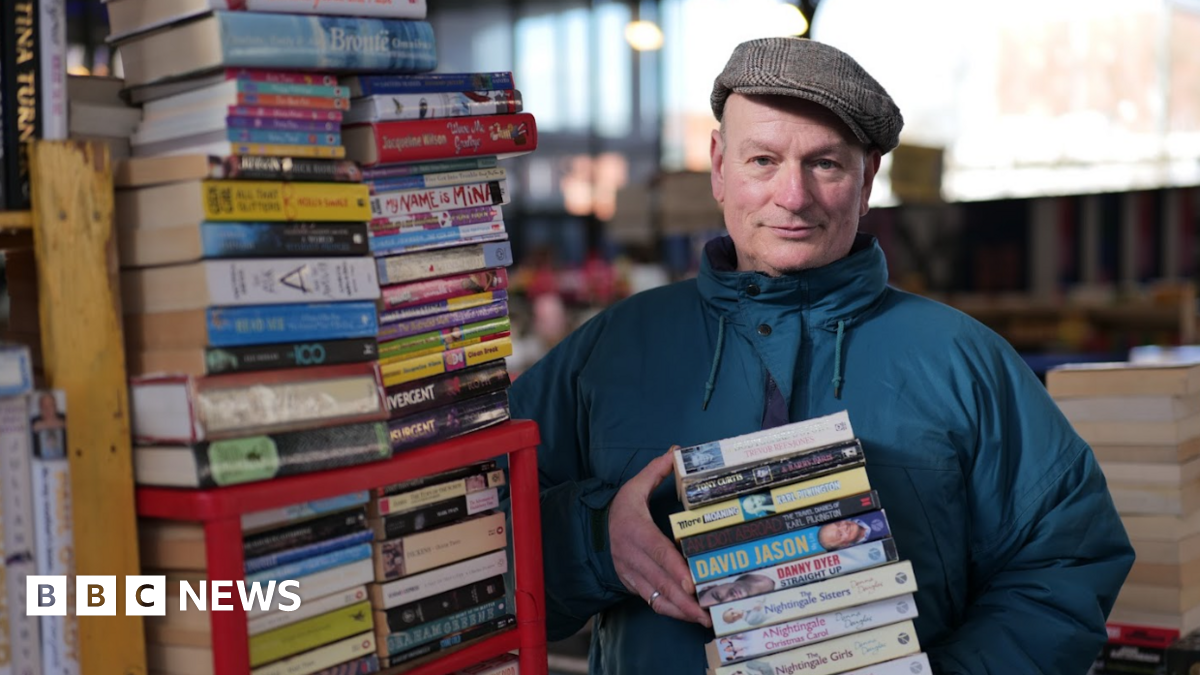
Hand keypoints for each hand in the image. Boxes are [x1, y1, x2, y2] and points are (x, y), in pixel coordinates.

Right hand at [608, 447, 711, 626]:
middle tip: (707, 611)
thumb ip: (655, 471)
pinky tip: (689, 617)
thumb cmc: (619, 510)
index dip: (674, 568)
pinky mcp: (634, 585)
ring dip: (681, 611)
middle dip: (684, 599)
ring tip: (704, 620)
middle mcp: (633, 557)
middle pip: (661, 581)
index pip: (657, 552)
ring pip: (658, 597)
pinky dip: (671, 611)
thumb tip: (676, 452)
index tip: (690, 582)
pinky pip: (653, 601)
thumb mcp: (634, 487)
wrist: (593, 533)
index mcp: (636, 532)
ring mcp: (633, 575)